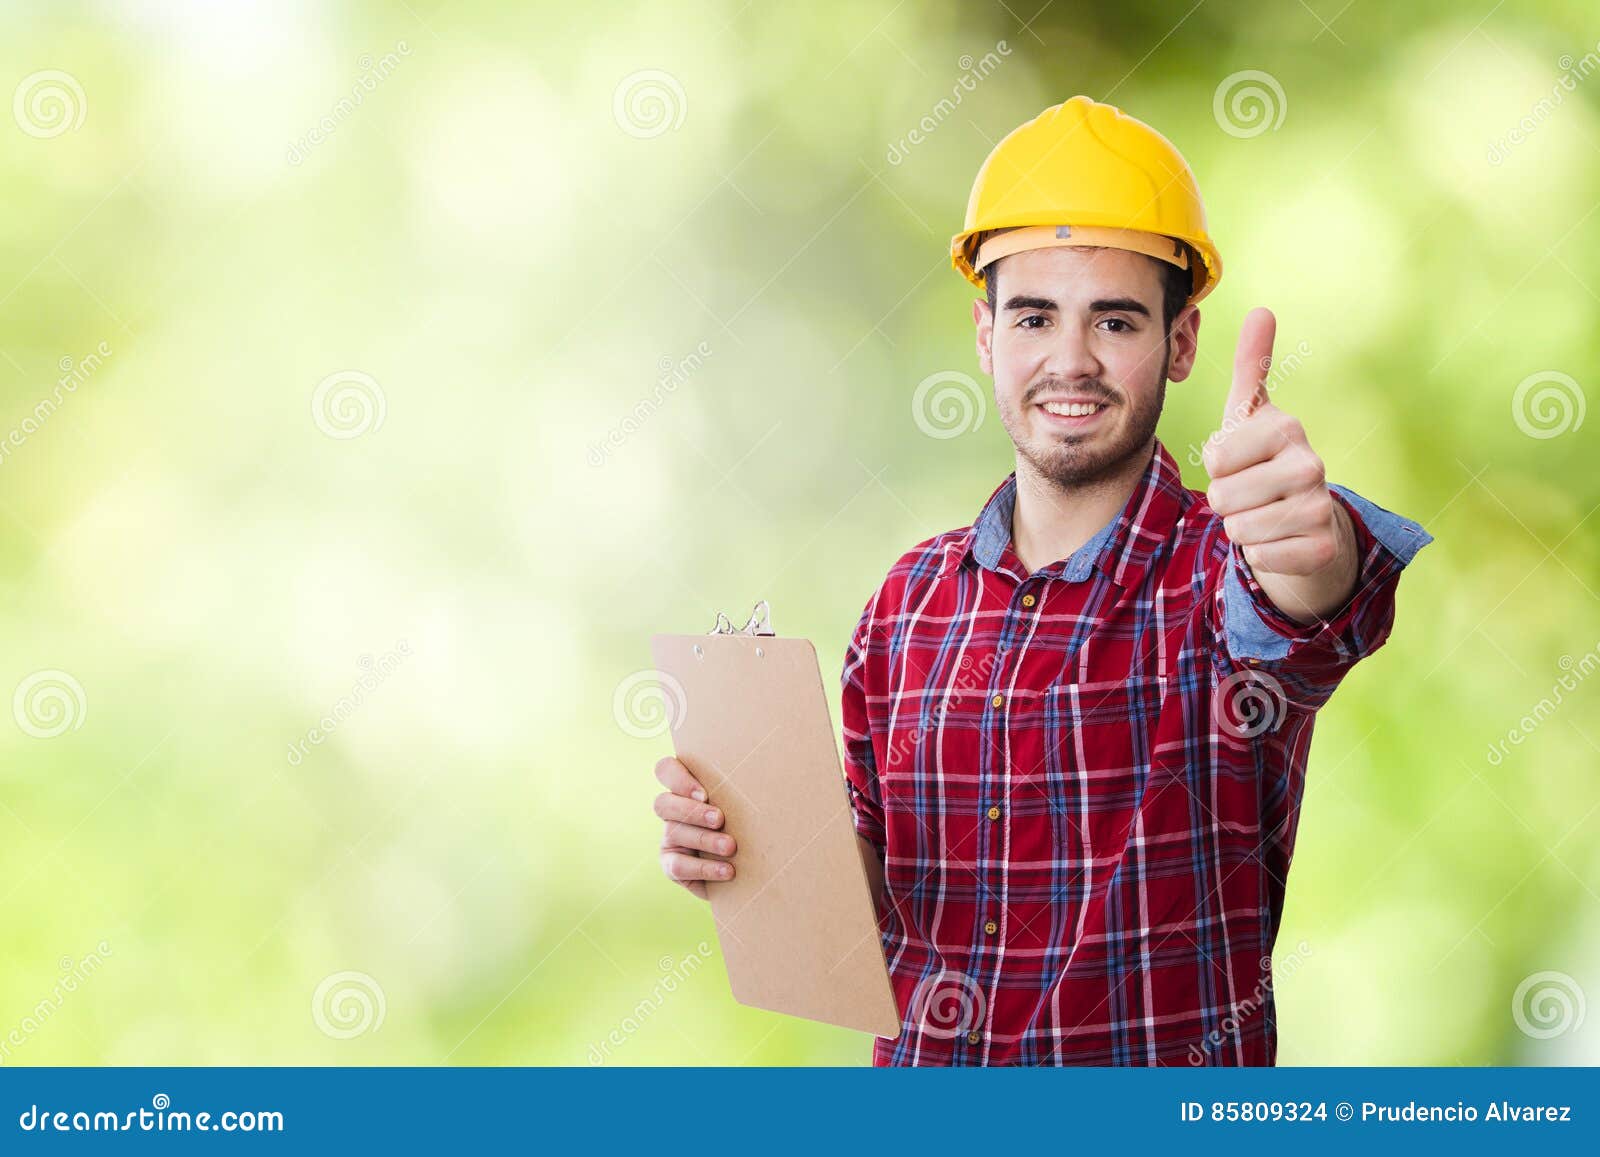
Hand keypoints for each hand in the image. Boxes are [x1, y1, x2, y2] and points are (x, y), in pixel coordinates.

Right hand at [654, 756, 735, 898]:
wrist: (749, 866)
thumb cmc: (749, 822)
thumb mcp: (745, 801)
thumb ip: (744, 786)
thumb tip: (769, 770)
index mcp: (685, 788)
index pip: (665, 770)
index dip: (678, 779)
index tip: (705, 793)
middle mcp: (672, 811)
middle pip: (663, 803)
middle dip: (691, 811)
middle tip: (719, 819)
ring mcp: (669, 838)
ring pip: (673, 833)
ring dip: (705, 839)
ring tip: (731, 846)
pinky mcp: (671, 866)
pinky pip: (677, 866)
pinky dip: (704, 868)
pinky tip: (727, 870)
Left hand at [1202, 307, 1356, 620]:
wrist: (1307, 519)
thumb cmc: (1265, 461)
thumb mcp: (1250, 415)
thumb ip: (1250, 366)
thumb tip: (1262, 310)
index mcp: (1286, 428)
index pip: (1214, 456)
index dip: (1217, 465)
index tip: (1242, 459)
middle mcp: (1311, 464)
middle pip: (1222, 497)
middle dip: (1226, 501)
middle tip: (1253, 492)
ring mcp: (1320, 508)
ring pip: (1238, 530)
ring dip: (1241, 528)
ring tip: (1266, 513)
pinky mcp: (1321, 549)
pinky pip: (1259, 558)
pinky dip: (1260, 555)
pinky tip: (1281, 540)